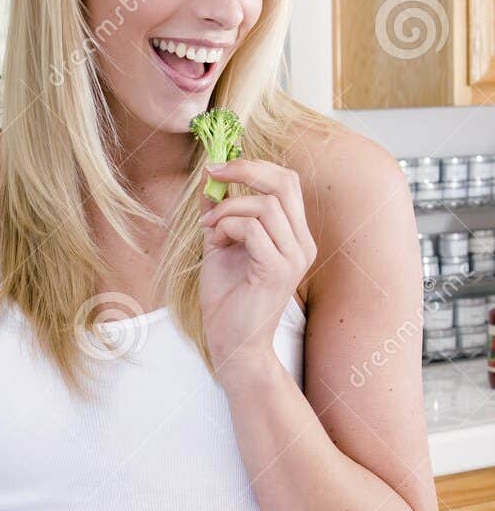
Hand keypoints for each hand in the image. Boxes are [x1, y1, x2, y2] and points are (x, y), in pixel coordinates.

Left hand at [198, 157, 316, 375]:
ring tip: (210, 229)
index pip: (286, 182)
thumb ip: (220, 214)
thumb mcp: (220, 246)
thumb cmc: (227, 300)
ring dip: (228, 209)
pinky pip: (254, 229)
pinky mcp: (279, 271)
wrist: (232, 344)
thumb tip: (209, 181)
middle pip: (285, 182)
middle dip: (244, 170)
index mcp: (294, 235)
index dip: (253, 166)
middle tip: (212, 174)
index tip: (216, 167)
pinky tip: (215, 243)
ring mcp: (294, 257)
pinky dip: (228, 227)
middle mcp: (302, 243)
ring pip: (265, 204)